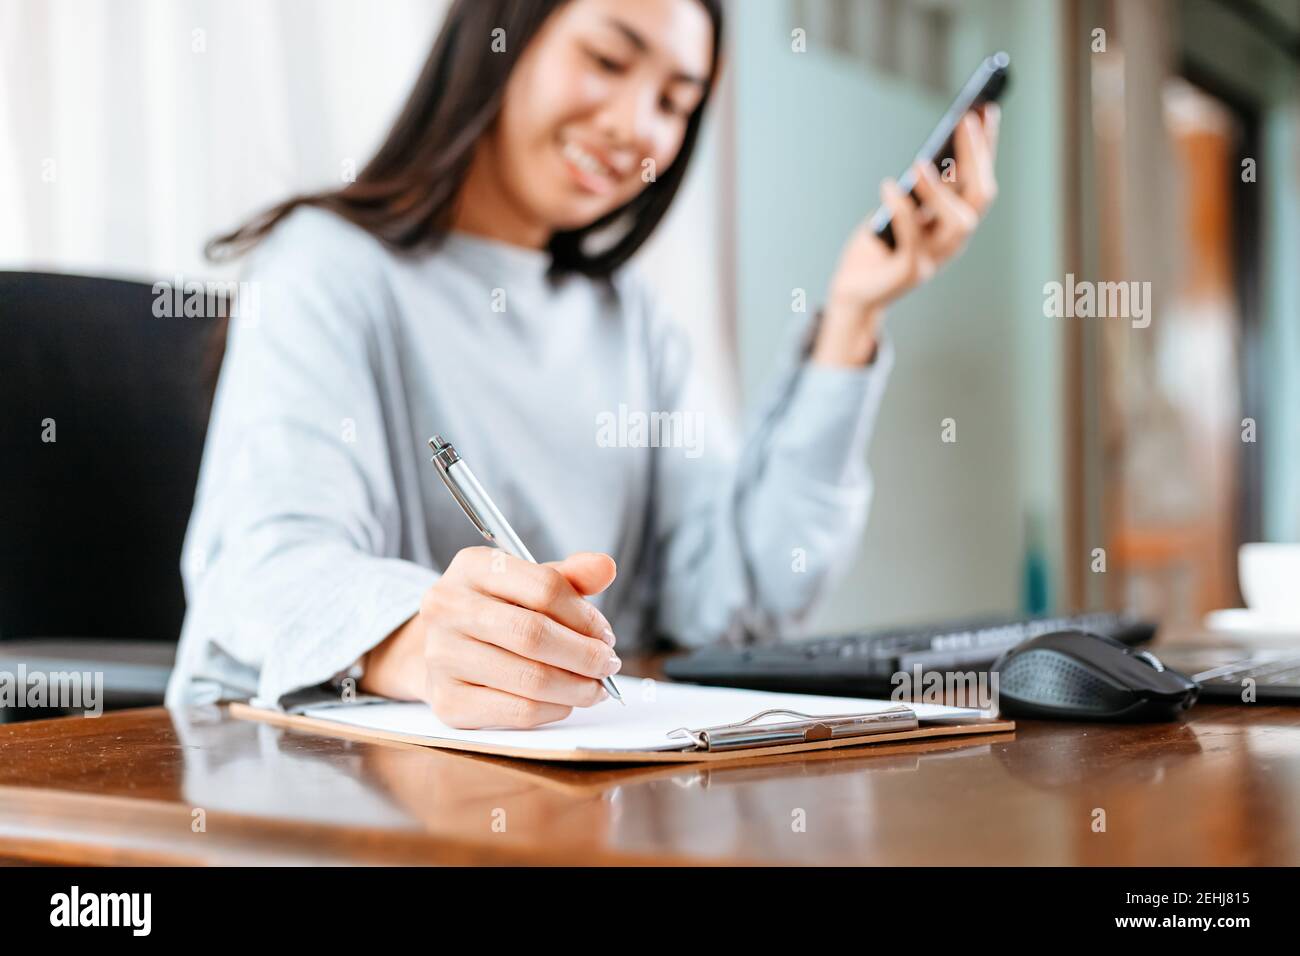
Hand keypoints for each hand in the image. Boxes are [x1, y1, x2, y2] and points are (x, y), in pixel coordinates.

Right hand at [359, 547, 620, 728]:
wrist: (440, 649)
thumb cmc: (497, 611)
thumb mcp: (528, 583)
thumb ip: (569, 576)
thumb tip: (605, 567)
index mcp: (472, 566)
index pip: (543, 587)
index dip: (585, 616)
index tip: (605, 635)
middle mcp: (447, 607)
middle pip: (533, 635)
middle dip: (585, 655)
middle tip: (608, 665)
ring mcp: (441, 656)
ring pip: (530, 679)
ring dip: (576, 687)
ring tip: (594, 687)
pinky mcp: (446, 701)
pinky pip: (517, 711)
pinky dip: (554, 709)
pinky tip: (565, 701)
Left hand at [812, 104, 1000, 366]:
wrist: (854, 294)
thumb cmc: (877, 247)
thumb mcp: (899, 210)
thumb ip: (917, 192)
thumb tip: (929, 157)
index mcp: (953, 223)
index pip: (981, 180)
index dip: (986, 147)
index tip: (986, 109)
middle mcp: (952, 241)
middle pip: (979, 196)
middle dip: (976, 155)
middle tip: (966, 119)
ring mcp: (935, 259)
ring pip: (959, 222)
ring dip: (941, 189)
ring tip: (921, 161)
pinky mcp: (910, 273)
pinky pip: (913, 240)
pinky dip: (902, 211)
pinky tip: (887, 187)